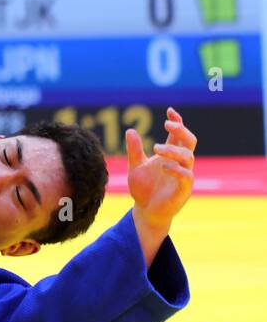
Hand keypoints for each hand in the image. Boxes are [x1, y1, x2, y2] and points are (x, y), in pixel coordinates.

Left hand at [127, 107, 195, 234]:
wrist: (146, 210)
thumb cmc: (144, 188)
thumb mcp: (136, 166)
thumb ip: (134, 150)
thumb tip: (130, 130)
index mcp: (170, 155)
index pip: (178, 135)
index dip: (177, 122)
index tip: (170, 111)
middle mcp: (180, 163)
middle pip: (190, 141)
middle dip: (181, 131)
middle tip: (166, 125)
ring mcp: (184, 176)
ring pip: (188, 157)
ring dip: (174, 150)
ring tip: (156, 149)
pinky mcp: (183, 190)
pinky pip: (187, 176)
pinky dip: (177, 169)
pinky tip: (164, 166)